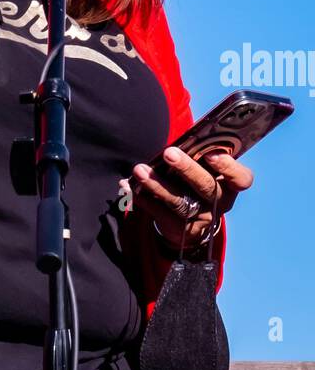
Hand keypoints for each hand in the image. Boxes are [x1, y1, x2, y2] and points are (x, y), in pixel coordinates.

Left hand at [121, 146, 253, 252]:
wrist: (192, 223)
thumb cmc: (198, 182)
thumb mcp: (206, 171)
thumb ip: (200, 156)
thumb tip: (181, 140)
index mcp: (230, 185)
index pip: (241, 178)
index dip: (228, 168)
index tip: (211, 154)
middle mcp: (218, 203)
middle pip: (206, 187)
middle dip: (187, 169)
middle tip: (169, 153)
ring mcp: (199, 218)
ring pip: (179, 201)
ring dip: (157, 184)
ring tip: (139, 170)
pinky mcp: (178, 229)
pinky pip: (157, 213)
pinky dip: (141, 198)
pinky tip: (128, 185)